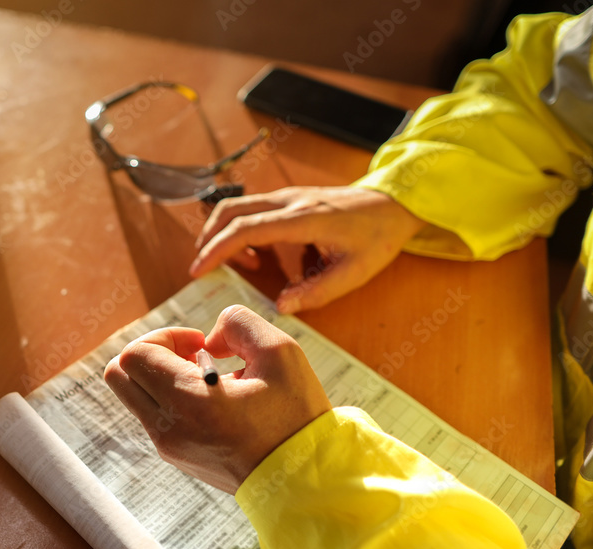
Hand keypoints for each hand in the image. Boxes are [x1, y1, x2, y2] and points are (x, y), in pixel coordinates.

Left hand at [103, 305, 331, 493]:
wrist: (302, 481)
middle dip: (151, 352)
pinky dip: (170, 397)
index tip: (201, 345)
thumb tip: (208, 341)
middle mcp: (168, 428)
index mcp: (188, 402)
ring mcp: (169, 446)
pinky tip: (213, 401)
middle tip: (194, 356)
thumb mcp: (280, 352)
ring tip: (208, 379)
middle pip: (119, 374)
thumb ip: (238, 324)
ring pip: (133, 395)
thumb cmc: (295, 417)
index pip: (135, 355)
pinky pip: (152, 415)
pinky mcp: (176, 456)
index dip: (165, 336)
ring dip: (161, 375)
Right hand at [190, 186, 425, 312]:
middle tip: (200, 267)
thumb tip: (281, 306)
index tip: (199, 269)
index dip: (217, 249)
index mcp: (303, 219)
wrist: (393, 203)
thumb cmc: (377, 236)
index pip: (246, 228)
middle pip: (231, 210)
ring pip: (239, 208)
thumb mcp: (354, 272)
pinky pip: (254, 211)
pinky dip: (243, 232)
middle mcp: (289, 202)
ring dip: (225, 234)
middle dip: (209, 238)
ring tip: (240, 267)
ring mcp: (288, 197)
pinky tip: (258, 257)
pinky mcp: (289, 200)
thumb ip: (317, 292)